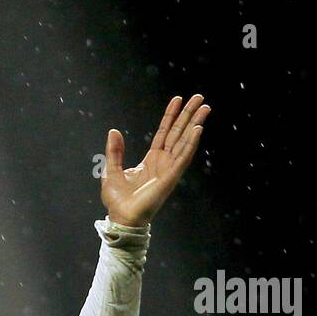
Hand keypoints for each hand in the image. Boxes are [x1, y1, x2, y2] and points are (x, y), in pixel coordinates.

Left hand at [101, 94, 210, 227]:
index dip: (171, 116)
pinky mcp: (171, 177)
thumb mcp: (111, 170)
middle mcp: (163, 162)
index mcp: (152, 160)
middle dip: (189, 114)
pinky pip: (183, 157)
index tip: (178, 99)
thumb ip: (114, 151)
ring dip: (195, 123)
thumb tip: (114, 131)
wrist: (121, 217)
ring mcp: (169, 169)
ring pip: (185, 141)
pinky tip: (198, 129)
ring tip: (205, 107)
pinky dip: (191, 143)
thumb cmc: (118, 200)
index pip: (164, 132)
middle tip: (200, 97)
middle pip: (179, 133)